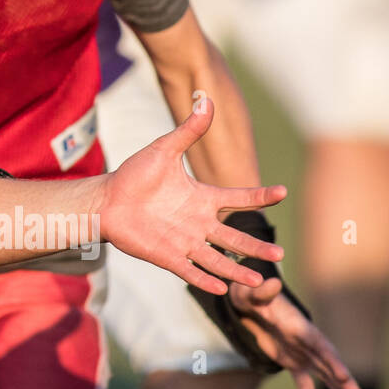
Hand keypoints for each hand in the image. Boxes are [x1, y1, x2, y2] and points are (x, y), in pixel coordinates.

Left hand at [96, 96, 286, 294]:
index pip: (238, 198)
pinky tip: (222, 289)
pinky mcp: (167, 255)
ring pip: (217, 259)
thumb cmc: (135, 175)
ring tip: (259, 280)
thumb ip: (188, 130)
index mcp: (202, 198)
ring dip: (237, 269)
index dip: (259, 196)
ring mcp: (184, 241)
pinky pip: (190, 270)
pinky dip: (205, 279)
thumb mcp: (164, 150)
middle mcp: (198, 222)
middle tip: (280, 255)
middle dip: (256, 247)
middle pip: (234, 237)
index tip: (282, 192)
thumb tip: (205, 99)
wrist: (106, 199)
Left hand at [229, 276, 366, 388]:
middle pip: (328, 363)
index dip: (330, 358)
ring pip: (325, 376)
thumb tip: (270, 282)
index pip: (317, 343)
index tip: (343, 375)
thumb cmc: (251, 294)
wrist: (251, 302)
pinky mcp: (293, 363)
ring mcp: (302, 354)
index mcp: (298, 326)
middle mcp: (305, 342)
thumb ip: (260, 291)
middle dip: (343, 381)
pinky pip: (305, 386)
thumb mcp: (251, 292)